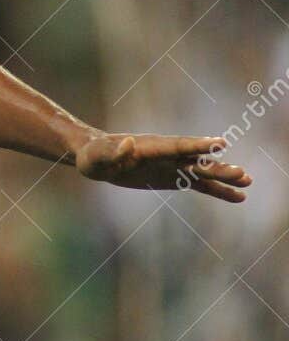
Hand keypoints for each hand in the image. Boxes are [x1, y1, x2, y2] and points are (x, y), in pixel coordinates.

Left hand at [75, 134, 251, 202]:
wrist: (97, 159)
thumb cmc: (94, 156)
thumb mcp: (98, 157)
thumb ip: (114, 152)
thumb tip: (127, 143)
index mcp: (150, 147)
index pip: (177, 146)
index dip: (197, 145)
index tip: (220, 143)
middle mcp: (167, 154)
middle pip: (195, 160)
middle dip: (217, 167)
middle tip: (242, 174)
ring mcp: (173, 165)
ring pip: (202, 171)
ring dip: (224, 176)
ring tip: (248, 182)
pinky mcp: (174, 177)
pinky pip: (199, 185)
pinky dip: (218, 191)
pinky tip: (238, 197)